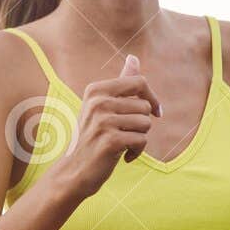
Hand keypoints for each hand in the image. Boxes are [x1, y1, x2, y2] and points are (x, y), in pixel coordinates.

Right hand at [57, 54, 160, 197]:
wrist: (73, 172)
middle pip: (145, 106)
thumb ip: (121, 83)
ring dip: (139, 138)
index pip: (139, 82)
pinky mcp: (110, 141)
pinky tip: (122, 157)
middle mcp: (98, 102)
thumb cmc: (92, 138)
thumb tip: (134, 58)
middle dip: (142, 123)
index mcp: (96, 89)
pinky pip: (142, 140)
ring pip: (146, 124)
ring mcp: (103, 121)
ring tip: (122, 144)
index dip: (151, 98)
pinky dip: (137, 151)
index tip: (155, 112)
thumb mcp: (103, 108)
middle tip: (124, 134)